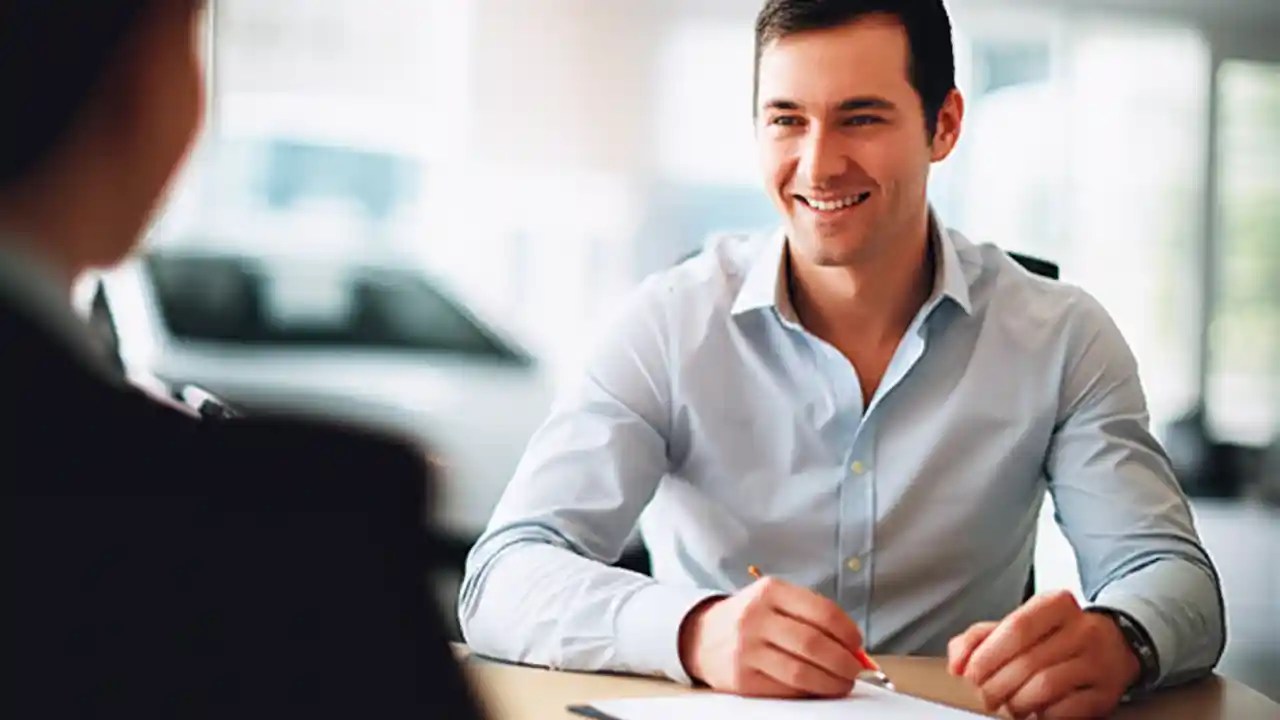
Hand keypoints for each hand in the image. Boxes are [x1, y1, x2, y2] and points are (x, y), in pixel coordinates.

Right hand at [677, 575, 864, 697]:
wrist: (701, 636)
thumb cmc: (749, 618)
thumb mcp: (774, 600)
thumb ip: (811, 615)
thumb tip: (853, 646)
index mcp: (770, 591)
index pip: (822, 612)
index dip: (848, 632)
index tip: (858, 644)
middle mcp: (756, 618)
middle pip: (815, 645)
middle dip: (844, 662)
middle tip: (855, 669)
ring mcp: (746, 650)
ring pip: (802, 672)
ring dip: (831, 682)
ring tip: (842, 683)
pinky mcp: (741, 679)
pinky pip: (785, 690)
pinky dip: (809, 692)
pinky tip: (817, 688)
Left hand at [946, 590, 1139, 718]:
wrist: (1113, 645)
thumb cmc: (1053, 635)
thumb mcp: (1018, 625)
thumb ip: (980, 637)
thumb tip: (957, 664)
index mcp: (1056, 604)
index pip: (1016, 627)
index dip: (987, 655)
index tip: (969, 674)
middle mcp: (1082, 629)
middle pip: (1028, 660)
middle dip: (997, 684)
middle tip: (984, 696)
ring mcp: (1099, 660)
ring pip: (1046, 685)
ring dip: (1017, 701)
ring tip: (1007, 705)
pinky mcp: (1107, 691)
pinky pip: (1068, 708)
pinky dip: (1044, 714)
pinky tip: (1035, 711)